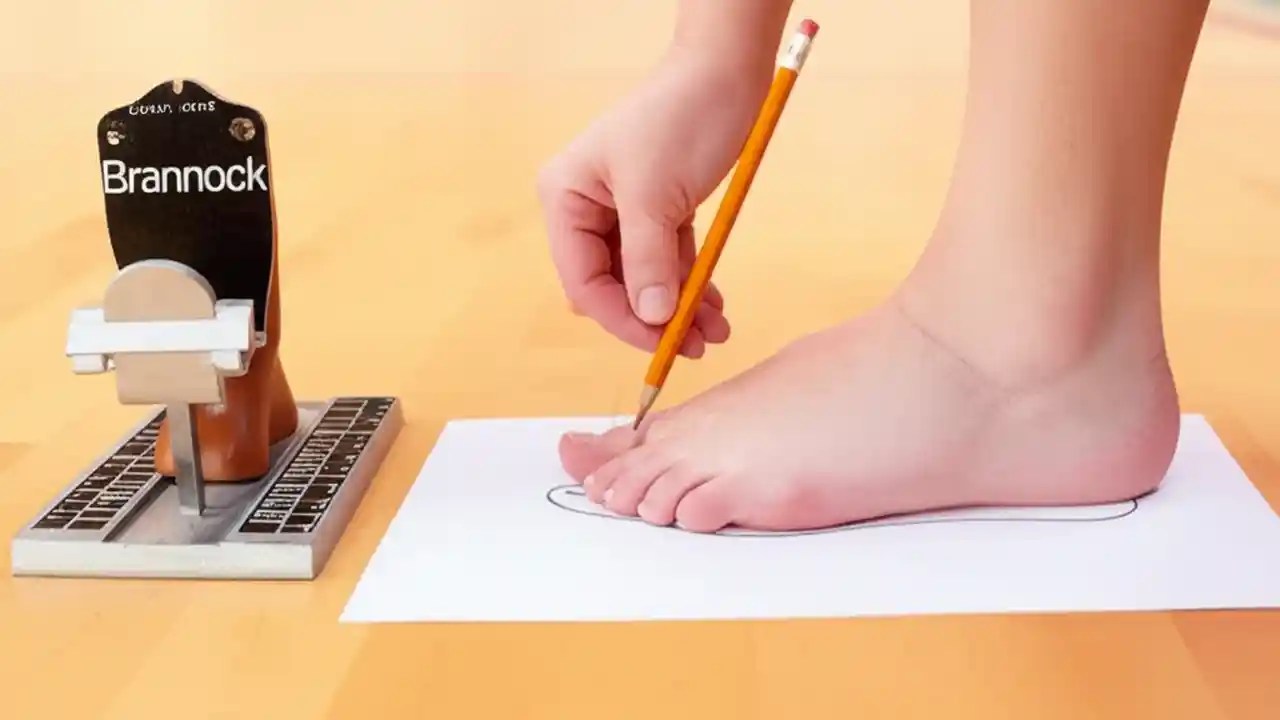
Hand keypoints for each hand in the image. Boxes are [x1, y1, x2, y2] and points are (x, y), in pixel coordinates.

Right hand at [537, 50, 769, 356]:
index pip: (584, 279)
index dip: (621, 318)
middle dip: (652, 317)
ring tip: (716, 331)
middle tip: (695, 345)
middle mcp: (586, 207)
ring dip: (677, 307)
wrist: (726, 71)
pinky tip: (714, 306)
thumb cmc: (681, 118)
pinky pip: (668, 260)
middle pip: (612, 284)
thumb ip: (649, 262)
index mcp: (566, 198)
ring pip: (645, 278)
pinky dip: (689, 283)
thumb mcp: (657, 196)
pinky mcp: (659, 209)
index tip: (663, 343)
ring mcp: (623, 210)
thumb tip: (651, 318)